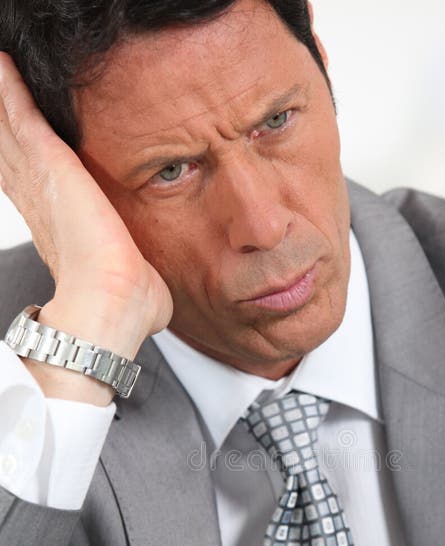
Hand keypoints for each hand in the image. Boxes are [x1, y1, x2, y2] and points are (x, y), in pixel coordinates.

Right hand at [0, 52, 171, 364]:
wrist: (114, 306)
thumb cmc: (129, 308)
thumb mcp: (138, 285)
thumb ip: (142, 282)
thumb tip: (154, 300)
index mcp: (63, 232)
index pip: (38, 191)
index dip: (27, 168)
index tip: (20, 150)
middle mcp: (43, 206)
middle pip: (16, 155)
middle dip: (7, 128)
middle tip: (1, 97)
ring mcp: (42, 184)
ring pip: (13, 132)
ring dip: (6, 105)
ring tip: (0, 72)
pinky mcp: (50, 164)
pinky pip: (23, 115)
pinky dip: (11, 90)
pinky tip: (4, 65)